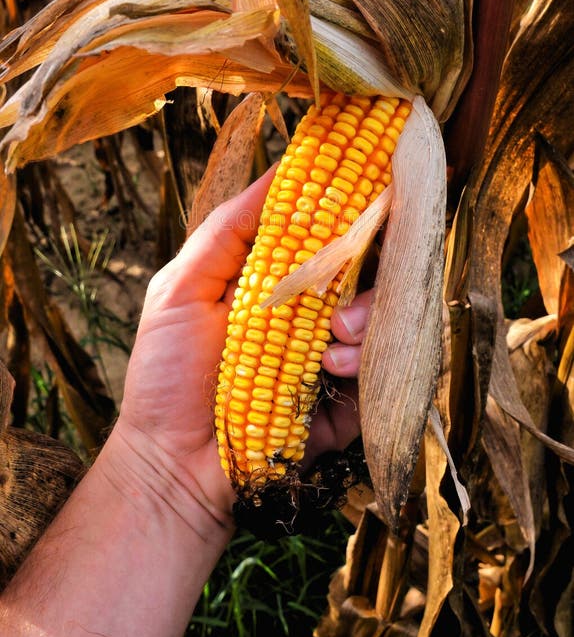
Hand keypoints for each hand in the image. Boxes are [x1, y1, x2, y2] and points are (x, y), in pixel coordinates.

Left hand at [113, 169, 370, 526]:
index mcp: (277, 281)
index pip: (327, 232)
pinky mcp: (351, 400)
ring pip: (385, 312)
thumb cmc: (167, 376)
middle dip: (370, 258)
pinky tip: (329, 367)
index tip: (368, 181)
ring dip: (366, 311)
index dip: (351, 208)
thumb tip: (281, 169)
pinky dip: (364, 357)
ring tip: (333, 332)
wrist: (173, 467)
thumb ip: (228, 228)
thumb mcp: (182, 287)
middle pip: (368, 267)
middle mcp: (312, 312)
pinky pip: (384, 366)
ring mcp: (334, 355)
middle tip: (352, 262)